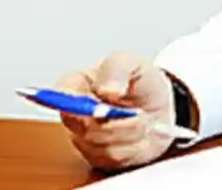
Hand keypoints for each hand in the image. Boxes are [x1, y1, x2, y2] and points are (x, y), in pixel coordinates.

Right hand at [55, 51, 179, 170]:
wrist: (162, 107)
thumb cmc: (141, 82)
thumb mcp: (133, 63)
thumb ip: (116, 69)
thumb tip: (106, 89)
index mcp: (75, 85)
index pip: (59, 96)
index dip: (76, 104)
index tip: (100, 107)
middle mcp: (75, 114)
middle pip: (81, 126)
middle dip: (113, 121)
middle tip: (137, 113)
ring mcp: (85, 138)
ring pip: (101, 144)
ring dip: (129, 131)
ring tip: (141, 117)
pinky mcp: (99, 157)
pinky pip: (113, 159)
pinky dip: (134, 146)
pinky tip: (140, 134)